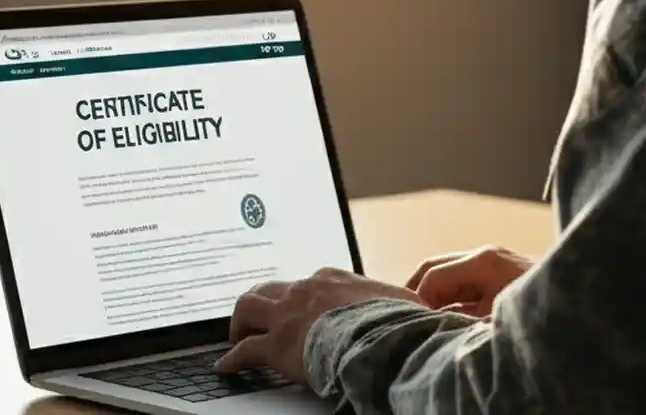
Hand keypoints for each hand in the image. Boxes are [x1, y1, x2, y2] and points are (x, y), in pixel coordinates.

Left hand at [212, 268, 422, 382]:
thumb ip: (401, 303)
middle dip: (260, 301)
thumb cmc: (396, 323)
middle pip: (270, 288)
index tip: (298, 306)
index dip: (299, 296)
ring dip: (239, 322)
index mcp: (333, 279)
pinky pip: (244, 350)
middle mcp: (305, 289)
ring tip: (236, 335)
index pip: (308, 283)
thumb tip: (420, 309)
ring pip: (248, 307)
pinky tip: (225, 367)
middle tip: (254, 317)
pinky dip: (232, 359)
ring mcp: (286, 315)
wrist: (380, 339)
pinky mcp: (276, 344)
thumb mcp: (404, 304)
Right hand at [406, 245, 532, 316]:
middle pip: (436, 266)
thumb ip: (458, 317)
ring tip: (424, 318)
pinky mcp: (506, 270)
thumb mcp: (493, 320)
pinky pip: (468, 279)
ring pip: (450, 272)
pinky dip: (452, 295)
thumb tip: (430, 320)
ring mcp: (498, 260)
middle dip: (417, 291)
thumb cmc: (541, 313)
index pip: (432, 276)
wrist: (590, 301)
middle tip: (404, 315)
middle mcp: (487, 254)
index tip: (411, 322)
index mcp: (483, 261)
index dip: (416, 300)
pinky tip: (450, 315)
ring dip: (435, 293)